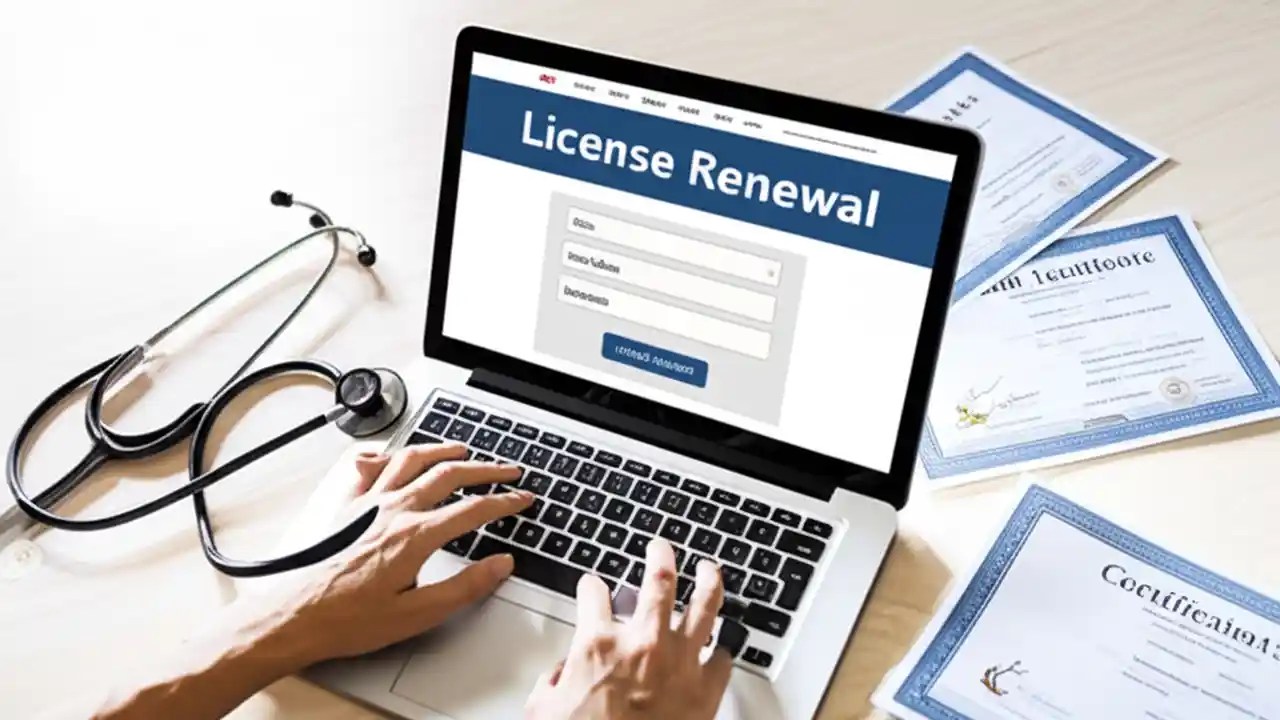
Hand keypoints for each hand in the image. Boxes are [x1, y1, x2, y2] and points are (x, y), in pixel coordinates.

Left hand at [246, 444, 532, 668]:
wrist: (295, 618)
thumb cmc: (349, 620)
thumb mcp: (418, 615)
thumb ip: (465, 587)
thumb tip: (500, 566)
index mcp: (415, 536)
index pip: (473, 510)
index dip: (505, 502)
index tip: (522, 499)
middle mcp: (393, 510)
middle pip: (448, 475)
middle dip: (485, 469)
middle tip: (507, 471)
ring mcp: (366, 503)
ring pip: (411, 460)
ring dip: (441, 451)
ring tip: (461, 449)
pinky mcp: (344, 507)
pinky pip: (367, 467)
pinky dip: (386, 455)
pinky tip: (391, 456)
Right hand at [524, 539, 732, 719]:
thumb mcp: (544, 711)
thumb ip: (553, 684)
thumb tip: (560, 677)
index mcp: (598, 644)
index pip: (593, 594)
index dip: (590, 586)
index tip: (592, 586)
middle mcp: (643, 643)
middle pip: (659, 580)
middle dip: (661, 556)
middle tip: (661, 548)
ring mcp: (679, 663)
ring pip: (704, 606)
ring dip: (709, 582)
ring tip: (709, 570)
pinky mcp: (705, 691)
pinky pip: (722, 659)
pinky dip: (722, 652)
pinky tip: (722, 648)